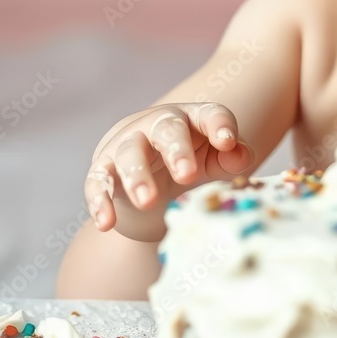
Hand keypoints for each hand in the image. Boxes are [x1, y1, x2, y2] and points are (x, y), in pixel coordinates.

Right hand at [84, 102, 254, 237]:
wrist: (148, 178)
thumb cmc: (191, 162)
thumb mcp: (215, 161)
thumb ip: (232, 157)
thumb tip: (239, 155)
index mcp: (193, 119)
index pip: (210, 114)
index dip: (219, 126)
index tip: (227, 142)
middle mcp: (158, 124)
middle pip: (167, 129)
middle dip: (176, 150)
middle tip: (186, 174)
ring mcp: (128, 144)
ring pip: (130, 153)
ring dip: (137, 176)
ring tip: (147, 201)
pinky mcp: (104, 168)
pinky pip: (98, 181)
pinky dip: (99, 201)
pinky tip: (106, 223)